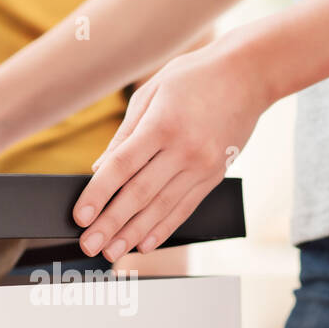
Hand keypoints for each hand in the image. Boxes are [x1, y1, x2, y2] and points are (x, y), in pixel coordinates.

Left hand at [74, 37, 269, 261]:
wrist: (248, 75)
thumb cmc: (194, 77)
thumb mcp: (152, 92)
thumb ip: (124, 133)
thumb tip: (100, 168)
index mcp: (162, 124)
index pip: (122, 167)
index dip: (98, 195)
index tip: (80, 217)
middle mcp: (183, 149)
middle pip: (139, 194)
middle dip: (110, 224)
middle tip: (89, 245)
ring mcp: (201, 166)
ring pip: (161, 208)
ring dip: (134, 234)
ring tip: (112, 252)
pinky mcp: (214, 176)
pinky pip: (185, 208)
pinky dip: (164, 228)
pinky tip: (145, 244)